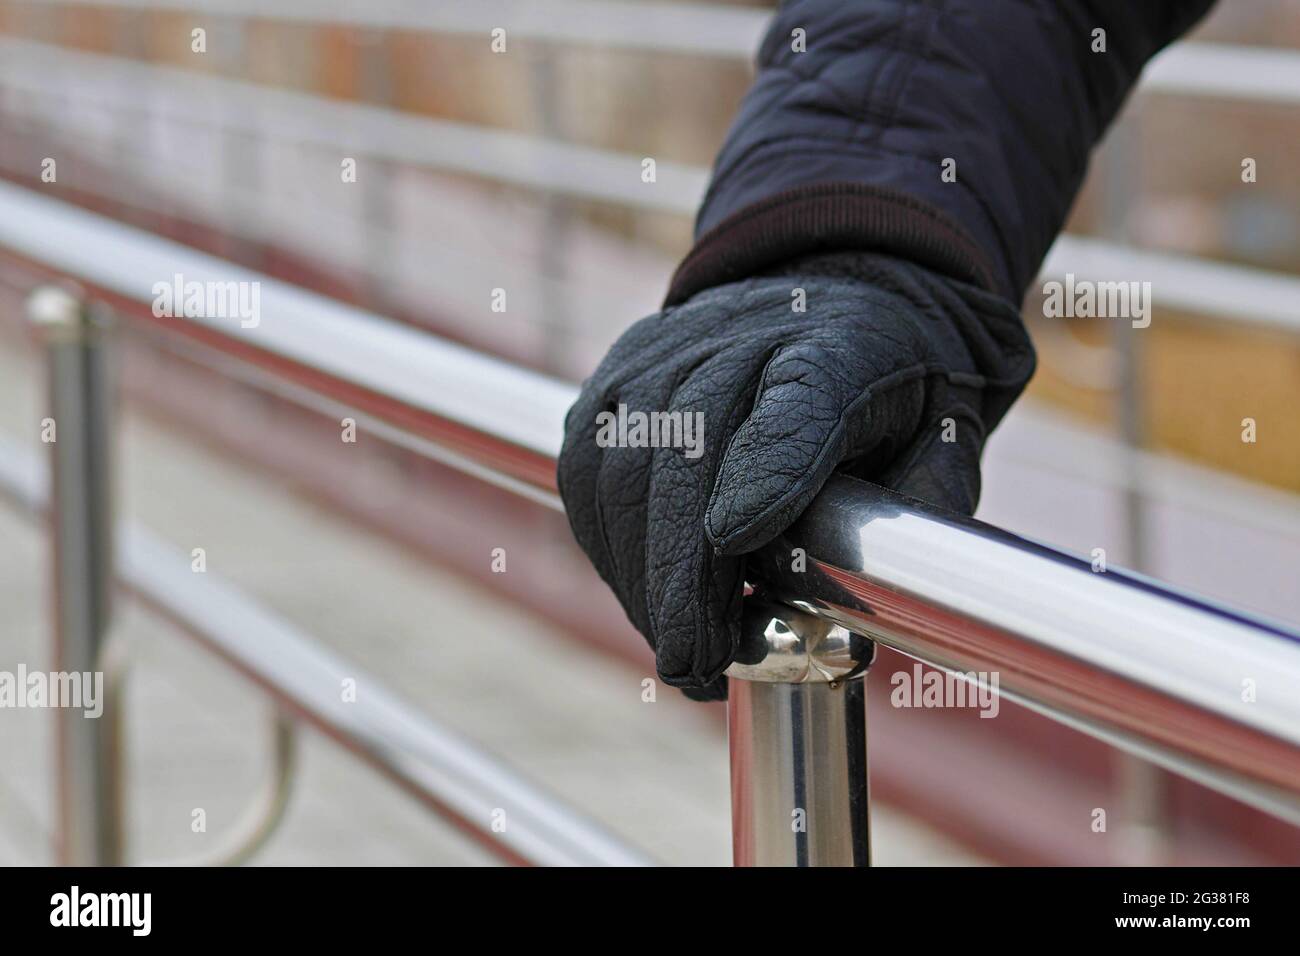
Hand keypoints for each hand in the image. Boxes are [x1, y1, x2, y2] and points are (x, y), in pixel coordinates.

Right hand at [558, 254, 1033, 698]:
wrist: (827, 292)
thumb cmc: (888, 382)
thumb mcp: (945, 430)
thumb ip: (927, 498)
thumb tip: (891, 592)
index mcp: (840, 348)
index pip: (800, 403)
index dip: (765, 472)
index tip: (738, 547)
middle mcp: (737, 337)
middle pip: (684, 457)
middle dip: (679, 580)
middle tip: (696, 666)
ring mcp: (661, 354)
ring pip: (619, 473)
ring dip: (638, 578)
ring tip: (678, 647)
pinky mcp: (615, 379)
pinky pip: (588, 469)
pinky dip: (608, 546)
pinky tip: (644, 594)